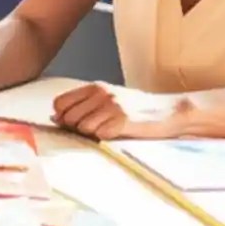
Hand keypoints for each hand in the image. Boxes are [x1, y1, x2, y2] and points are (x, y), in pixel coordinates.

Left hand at [51, 82, 187, 139]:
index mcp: (95, 87)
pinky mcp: (122, 121)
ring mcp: (112, 107)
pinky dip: (105, 138)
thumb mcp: (108, 99)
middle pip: (69, 117)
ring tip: (108, 130)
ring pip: (83, 128)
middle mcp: (101, 94)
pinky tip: (117, 133)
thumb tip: (55, 117)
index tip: (72, 123)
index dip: (62, 116)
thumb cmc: (137, 108)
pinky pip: (100, 135)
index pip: (60, 103)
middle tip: (95, 129)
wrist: (169, 111)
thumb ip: (84, 105)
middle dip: (76, 128)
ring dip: (92, 134)